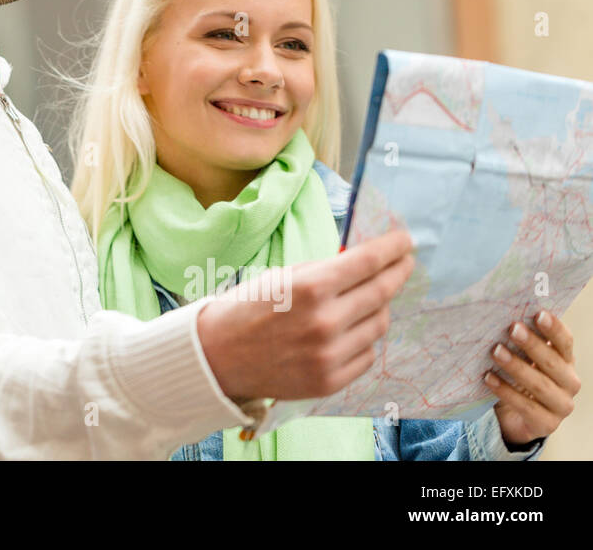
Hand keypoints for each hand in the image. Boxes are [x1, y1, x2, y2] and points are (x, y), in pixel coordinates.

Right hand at [198, 230, 414, 401]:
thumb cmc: (248, 308)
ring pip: (379, 325)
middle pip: (381, 292)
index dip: (392, 249)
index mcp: (310, 288)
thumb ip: (325, 272)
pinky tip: (346, 332)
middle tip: (404, 263)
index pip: (367, 263)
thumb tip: (365, 263)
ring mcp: (330, 355)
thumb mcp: (283, 277)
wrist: (218, 355)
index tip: (405, 242)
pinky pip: (367, 354)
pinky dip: (362, 340)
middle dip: (397, 273)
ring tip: (363, 302)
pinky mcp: (330, 381)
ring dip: (377, 309)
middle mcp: (325, 322)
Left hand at [486, 310, 579, 447]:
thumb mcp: (522, 359)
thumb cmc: (518, 379)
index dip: (554, 328)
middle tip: (512, 328)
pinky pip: (526, 407)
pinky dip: (506, 391)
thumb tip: (500, 316)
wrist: (514, 417)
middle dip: (532, 344)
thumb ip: (520, 343)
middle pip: (553, 362)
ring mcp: (561, 405)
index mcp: (566, 362)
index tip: (538, 313)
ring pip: (540, 385)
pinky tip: (489, 378)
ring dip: (517, 367)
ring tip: (495, 351)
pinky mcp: (547, 424)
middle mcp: (569, 383)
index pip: (565, 342)